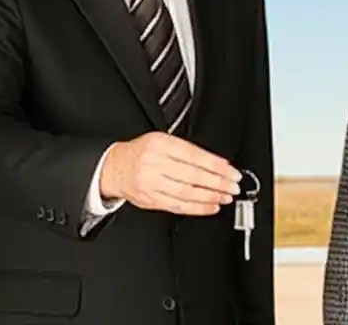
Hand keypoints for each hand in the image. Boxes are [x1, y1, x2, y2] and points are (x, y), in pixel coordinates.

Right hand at [99, 132, 241, 215]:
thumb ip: (187, 150)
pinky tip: (210, 207)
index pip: (193, 156)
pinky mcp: (151, 200)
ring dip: (210, 196)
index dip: (215, 165)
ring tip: (225, 197)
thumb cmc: (142, 152)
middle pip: (192, 175)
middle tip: (233, 186)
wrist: (115, 167)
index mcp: (160, 145)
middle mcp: (155, 164)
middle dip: (217, 182)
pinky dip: (197, 208)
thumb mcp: (163, 140)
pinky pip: (178, 206)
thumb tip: (218, 163)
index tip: (230, 171)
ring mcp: (152, 184)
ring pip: (186, 193)